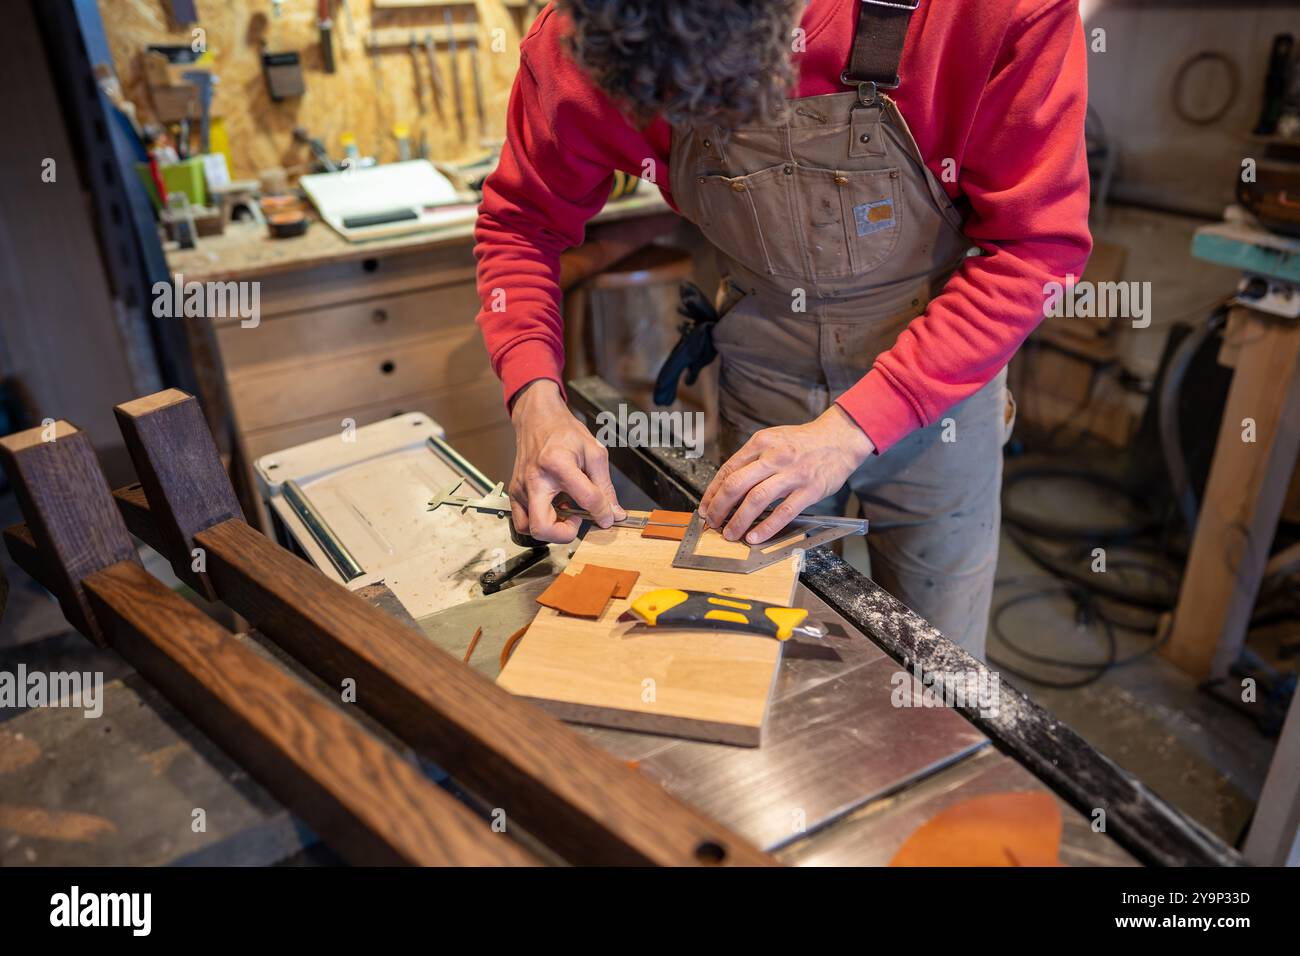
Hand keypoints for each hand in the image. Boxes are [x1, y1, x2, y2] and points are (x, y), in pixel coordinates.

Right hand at [509, 380, 624, 541]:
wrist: (537, 419)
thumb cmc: (563, 432)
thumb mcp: (593, 452)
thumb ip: (605, 485)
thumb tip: (613, 512)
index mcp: (557, 464)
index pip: (586, 499)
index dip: (603, 512)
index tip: (607, 516)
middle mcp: (534, 479)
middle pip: (542, 527)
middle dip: (564, 534)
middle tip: (577, 521)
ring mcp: (520, 488)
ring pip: (529, 528)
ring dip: (551, 528)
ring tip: (565, 512)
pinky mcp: (514, 493)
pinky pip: (523, 521)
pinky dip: (539, 522)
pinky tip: (554, 508)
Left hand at [699, 405, 873, 544]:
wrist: (840, 438)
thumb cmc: (804, 443)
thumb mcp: (773, 440)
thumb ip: (753, 459)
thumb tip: (728, 485)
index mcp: (761, 443)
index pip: (728, 469)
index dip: (712, 492)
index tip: (705, 507)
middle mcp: (774, 457)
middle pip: (736, 484)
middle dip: (719, 507)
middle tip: (712, 523)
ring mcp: (792, 473)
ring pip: (756, 499)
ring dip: (738, 520)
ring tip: (730, 534)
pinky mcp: (809, 489)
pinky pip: (783, 512)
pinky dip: (766, 527)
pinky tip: (755, 536)